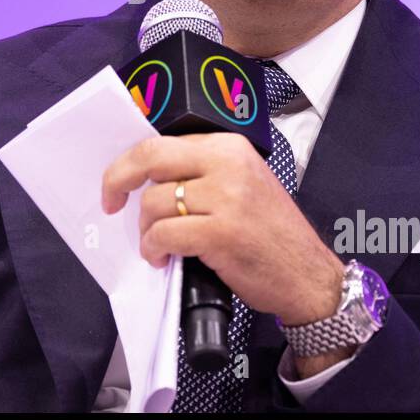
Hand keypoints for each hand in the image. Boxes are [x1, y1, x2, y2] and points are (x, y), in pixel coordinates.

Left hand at [101, 132, 344, 326]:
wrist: (308, 276)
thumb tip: (149, 178)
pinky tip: (163, 258)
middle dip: (118, 180)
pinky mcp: (222, 232)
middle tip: (111, 203)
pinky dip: (154, 248)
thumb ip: (203, 173)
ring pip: (154, 202)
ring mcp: (226, 197)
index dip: (130, 164)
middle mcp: (228, 164)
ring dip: (146, 229)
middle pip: (150, 159)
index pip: (162, 143)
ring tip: (158, 245)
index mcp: (230, 147)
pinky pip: (164, 234)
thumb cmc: (271, 235)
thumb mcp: (243, 184)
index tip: (118, 183)